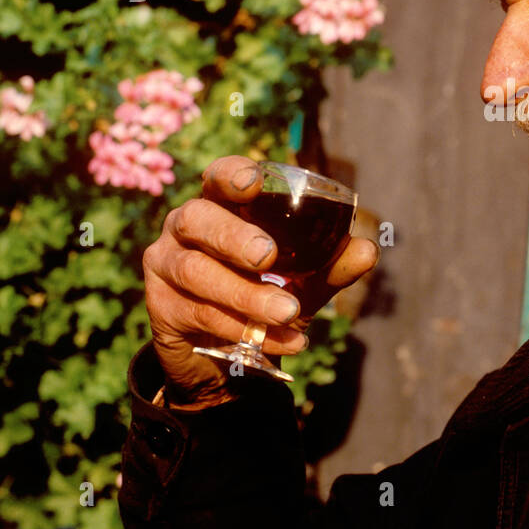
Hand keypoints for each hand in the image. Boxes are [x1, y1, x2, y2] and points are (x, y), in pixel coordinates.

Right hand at [140, 155, 379, 406]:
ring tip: (288, 312)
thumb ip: (331, 265)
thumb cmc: (264, 293)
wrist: (223, 354)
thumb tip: (368, 250)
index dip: (231, 175)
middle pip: (196, 219)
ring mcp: (165, 265)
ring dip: (245, 295)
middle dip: (232, 236)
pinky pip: (199, 315)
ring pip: (196, 272)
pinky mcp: (161, 307)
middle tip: (267, 256)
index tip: (253, 183)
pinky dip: (244, 328)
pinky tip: (281, 340)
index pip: (217, 177)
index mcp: (220, 205)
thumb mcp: (302, 280)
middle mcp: (184, 227)